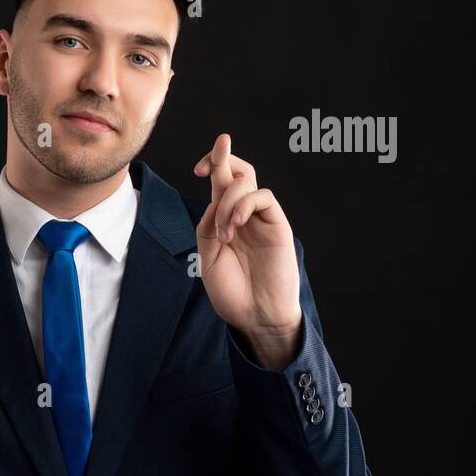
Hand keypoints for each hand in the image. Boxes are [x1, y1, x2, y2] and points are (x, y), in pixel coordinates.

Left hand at [193, 133, 301, 356]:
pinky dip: (245, 205)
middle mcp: (244, 215)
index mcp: (225, 221)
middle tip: (203, 167)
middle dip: (220, 159)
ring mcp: (262, 219)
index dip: (213, 164)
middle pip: (238, 172)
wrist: (255, 316)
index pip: (221, 182)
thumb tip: (213, 201)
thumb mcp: (208, 257)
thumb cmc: (233, 292)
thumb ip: (208, 227)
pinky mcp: (278, 226)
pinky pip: (264, 198)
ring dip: (227, 202)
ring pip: (247, 183)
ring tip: (224, 234)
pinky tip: (236, 225)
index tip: (197, 168)